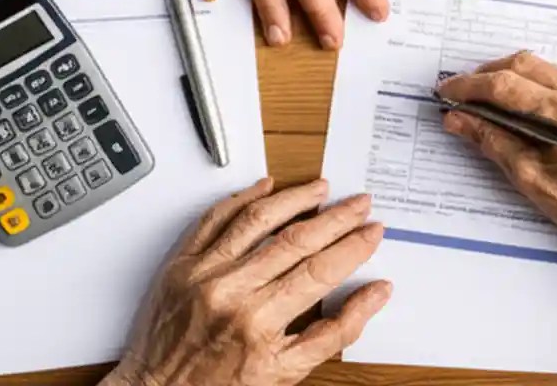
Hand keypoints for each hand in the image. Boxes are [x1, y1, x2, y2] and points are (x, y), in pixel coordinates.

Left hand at [106, 179, 389, 385]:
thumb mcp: (288, 372)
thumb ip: (337, 331)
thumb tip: (375, 294)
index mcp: (260, 322)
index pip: (321, 270)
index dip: (353, 247)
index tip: (372, 231)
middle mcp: (231, 292)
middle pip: (296, 240)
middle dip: (335, 218)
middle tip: (359, 204)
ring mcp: (203, 273)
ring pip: (257, 219)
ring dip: (294, 198)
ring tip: (321, 188)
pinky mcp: (181, 263)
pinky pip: (214, 219)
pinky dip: (242, 198)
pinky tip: (265, 187)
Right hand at [436, 52, 556, 253]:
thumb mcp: (531, 178)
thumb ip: (492, 140)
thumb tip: (459, 119)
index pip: (504, 85)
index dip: (469, 86)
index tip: (447, 92)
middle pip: (523, 65)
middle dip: (487, 75)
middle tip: (461, 94)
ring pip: (541, 69)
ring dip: (509, 78)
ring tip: (484, 102)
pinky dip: (531, 86)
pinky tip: (517, 108)